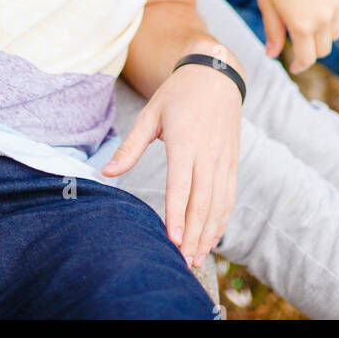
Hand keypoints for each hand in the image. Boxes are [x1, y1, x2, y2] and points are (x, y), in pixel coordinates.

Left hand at [102, 62, 240, 268]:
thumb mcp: (151, 114)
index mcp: (184, 141)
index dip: (177, 214)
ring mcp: (223, 159)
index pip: (181, 185)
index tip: (172, 239)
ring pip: (218, 203)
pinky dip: (222, 220)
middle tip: (183, 262)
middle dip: (193, 234)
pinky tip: (212, 239)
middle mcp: (207, 153)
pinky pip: (229, 197)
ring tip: (196, 259)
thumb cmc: (178, 94)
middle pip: (201, 201)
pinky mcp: (232, 162)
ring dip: (208, 233)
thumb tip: (106, 173)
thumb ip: (130, 147)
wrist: (216, 75)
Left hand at [258, 0, 338, 72]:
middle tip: (298, 45)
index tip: (294, 66)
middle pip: (323, 50)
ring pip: (335, 34)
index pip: (307, 58)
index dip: (299, 65)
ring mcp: (335, 6)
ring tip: (308, 24)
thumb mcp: (268, 2)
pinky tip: (320, 10)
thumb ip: (272, 31)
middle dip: (311, 52)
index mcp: (302, 26)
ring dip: (323, 36)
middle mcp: (323, 20)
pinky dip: (334, 19)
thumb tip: (272, 54)